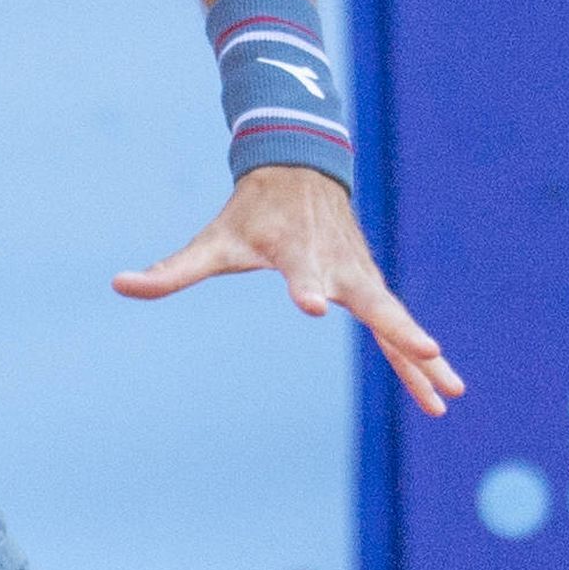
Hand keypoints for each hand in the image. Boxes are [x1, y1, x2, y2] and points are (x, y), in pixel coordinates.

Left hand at [112, 166, 466, 415]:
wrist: (302, 172)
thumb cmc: (253, 213)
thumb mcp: (212, 241)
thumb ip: (170, 269)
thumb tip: (118, 284)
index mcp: (298, 253)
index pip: (303, 273)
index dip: (307, 287)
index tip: (314, 305)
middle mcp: (339, 267)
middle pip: (373, 302)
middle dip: (398, 329)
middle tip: (425, 351)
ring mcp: (362, 279)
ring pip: (397, 322)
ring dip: (422, 359)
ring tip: (450, 397)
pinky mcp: (372, 288)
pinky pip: (398, 328)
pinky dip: (419, 358)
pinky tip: (440, 392)